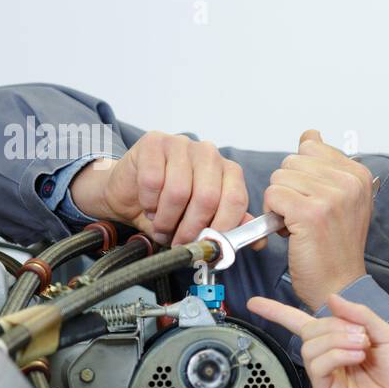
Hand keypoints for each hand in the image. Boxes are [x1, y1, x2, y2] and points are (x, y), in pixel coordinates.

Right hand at [69, 130, 261, 246]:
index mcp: (228, 171)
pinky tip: (149, 205)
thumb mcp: (202, 222)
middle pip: (208, 197)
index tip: (209, 245)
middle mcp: (209, 154)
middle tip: (179, 242)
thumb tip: (258, 244)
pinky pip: (153, 181)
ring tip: (162, 226)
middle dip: (192, 228)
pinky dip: (149, 202)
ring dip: (167, 218)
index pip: (236, 199)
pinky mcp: (154, 142)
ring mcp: (182, 145)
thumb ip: (230, 228)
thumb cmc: (170, 208)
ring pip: (178, 191)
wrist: (130, 193)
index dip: (223, 227)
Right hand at [247, 292, 388, 387]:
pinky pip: (317, 367)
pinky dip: (336, 355)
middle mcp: (331, 361)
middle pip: (309, 330)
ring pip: (310, 347)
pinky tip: (357, 357)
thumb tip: (332, 299)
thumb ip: (362, 316)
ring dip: (337, 339)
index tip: (255, 302)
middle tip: (363, 336)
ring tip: (363, 348)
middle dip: (334, 325)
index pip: (305, 325)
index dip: (278, 312)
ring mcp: (327, 380)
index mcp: (343, 344)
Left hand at [264, 130, 372, 310]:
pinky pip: (273, 194)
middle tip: (304, 215)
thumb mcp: (339, 199)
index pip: (311, 147)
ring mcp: (332, 196)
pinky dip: (273, 214)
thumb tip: (310, 134)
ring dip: (280, 202)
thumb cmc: (335, 247)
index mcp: (358, 175)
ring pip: (280, 177)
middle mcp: (349, 182)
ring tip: (298, 224)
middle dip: (289, 187)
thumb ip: (324, 164)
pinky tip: (289, 230)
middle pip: (292, 161)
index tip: (315, 199)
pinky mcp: (310, 213)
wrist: (338, 284)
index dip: (302, 174)